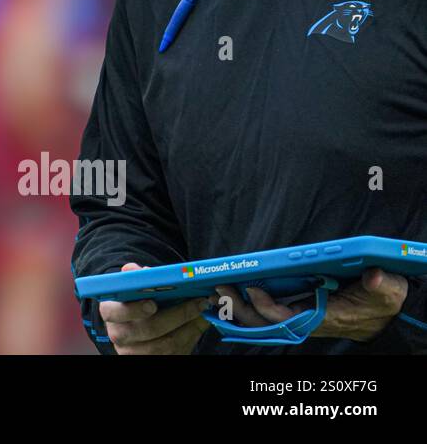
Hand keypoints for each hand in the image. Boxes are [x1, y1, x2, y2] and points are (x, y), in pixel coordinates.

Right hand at [98, 262, 211, 353]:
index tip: (153, 303)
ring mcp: (135, 352)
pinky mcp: (152, 360)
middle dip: (177, 315)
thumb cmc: (137, 304)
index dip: (134, 309)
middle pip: (148, 329)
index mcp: (110, 313)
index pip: (113, 312)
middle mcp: (119, 335)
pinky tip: (198, 323)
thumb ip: (135, 279)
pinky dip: (191, 336)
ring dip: (189, 326)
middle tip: (196, 303)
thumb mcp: (134, 290)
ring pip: (166, 343)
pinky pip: (175, 352)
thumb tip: (136, 269)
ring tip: (202, 311)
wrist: (139, 330)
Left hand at [214, 267, 406, 341]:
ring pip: (260, 321)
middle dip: (239, 309)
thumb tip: (374, 277)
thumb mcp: (386, 293)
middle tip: (218, 290)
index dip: (265, 306)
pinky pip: (263, 315)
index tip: (251, 288)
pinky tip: (226, 298)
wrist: (382, 317)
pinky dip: (243, 308)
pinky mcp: (293, 312)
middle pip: (264, 323)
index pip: (286, 318)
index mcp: (322, 316)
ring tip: (215, 294)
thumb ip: (381, 286)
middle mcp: (304, 320)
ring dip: (235, 309)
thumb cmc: (380, 304)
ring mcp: (296, 318)